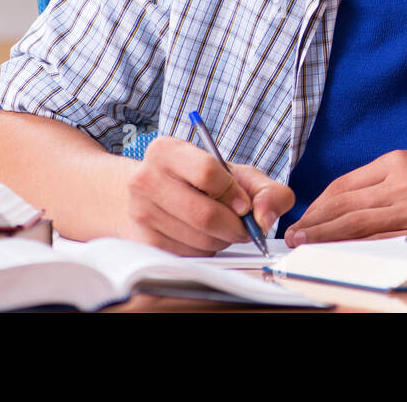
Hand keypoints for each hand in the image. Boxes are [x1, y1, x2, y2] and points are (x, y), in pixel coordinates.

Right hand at [117, 136, 293, 255]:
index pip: (207, 172)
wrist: (155, 196)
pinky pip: (187, 256)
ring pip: (198, 239)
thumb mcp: (238, 175)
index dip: (234, 193)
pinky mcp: (142, 241)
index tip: (244, 204)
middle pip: (204, 214)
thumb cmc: (202, 183)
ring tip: (221, 228)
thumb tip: (264, 218)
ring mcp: (139, 211)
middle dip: (234, 226)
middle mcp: (146, 178)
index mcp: (167, 150)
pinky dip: (205, 252)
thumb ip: (266, 190)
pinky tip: (202, 237)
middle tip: (243, 227)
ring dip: (221, 240)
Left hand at [282, 150, 406, 245]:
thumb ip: (378, 182)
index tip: (303, 218)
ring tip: (304, 245)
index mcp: (396, 162)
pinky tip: (337, 252)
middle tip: (292, 236)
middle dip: (315, 222)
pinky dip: (352, 247)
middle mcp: (401, 181)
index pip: (344, 184)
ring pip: (356, 223)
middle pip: (345, 204)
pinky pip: (377, 240)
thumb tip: (336, 205)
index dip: (319, 204)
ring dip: (324, 236)